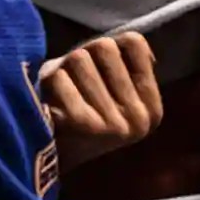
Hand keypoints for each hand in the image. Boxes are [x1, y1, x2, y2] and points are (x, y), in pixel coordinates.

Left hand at [40, 32, 162, 173]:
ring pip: (80, 58)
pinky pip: (61, 78)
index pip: (134, 43)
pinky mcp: (86, 126)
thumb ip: (122, 63)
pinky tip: (50, 104)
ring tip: (60, 94)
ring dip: (62, 70)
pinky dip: (48, 84)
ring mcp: (116, 124)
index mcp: (152, 110)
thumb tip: (135, 41)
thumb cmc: (76, 110)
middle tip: (71, 84)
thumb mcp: (109, 90)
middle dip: (80, 57)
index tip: (96, 70)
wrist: (47, 159)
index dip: (109, 46)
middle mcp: (140, 119)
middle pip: (104, 46)